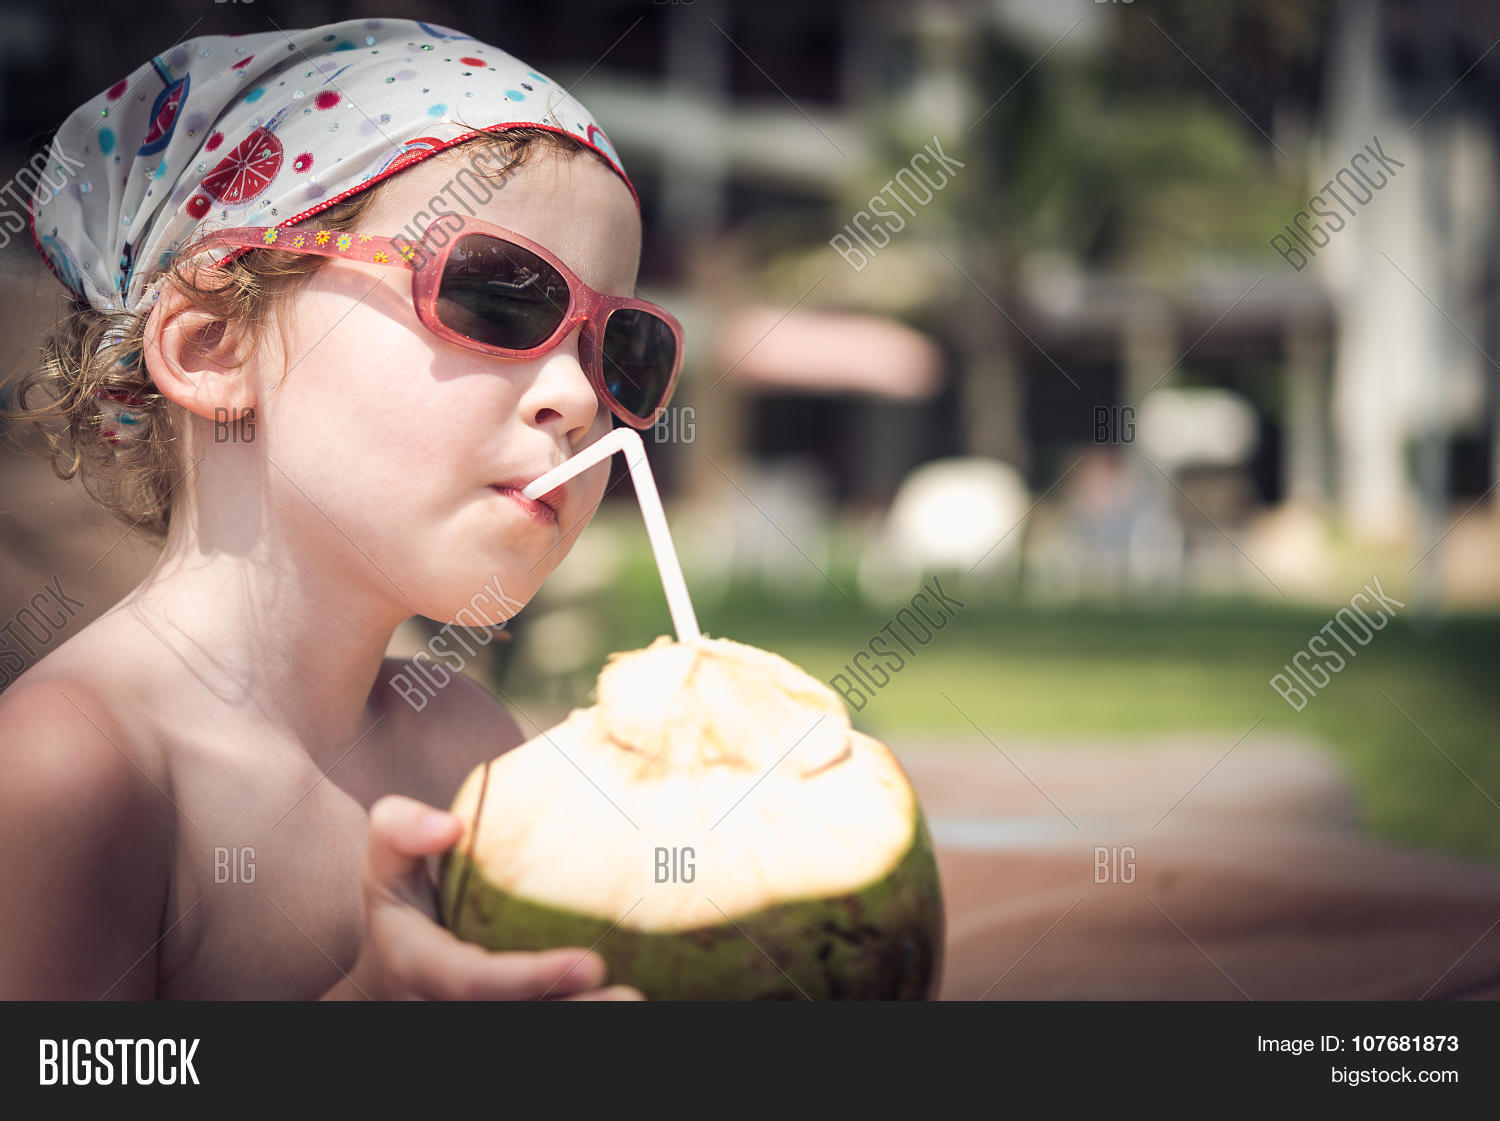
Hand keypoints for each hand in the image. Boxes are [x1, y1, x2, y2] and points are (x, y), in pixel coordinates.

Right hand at [329, 795, 642, 1000]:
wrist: (388, 984)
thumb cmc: (401, 910)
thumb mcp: (385, 868)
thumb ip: (401, 832)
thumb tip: (452, 825)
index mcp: (423, 971)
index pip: (476, 984)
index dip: (533, 979)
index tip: (594, 964)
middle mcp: (448, 1012)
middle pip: (518, 1023)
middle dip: (578, 1017)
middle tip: (633, 999)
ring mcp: (475, 1027)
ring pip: (533, 1031)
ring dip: (589, 1025)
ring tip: (639, 1003)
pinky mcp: (502, 1025)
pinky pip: (546, 1026)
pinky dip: (585, 1017)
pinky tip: (636, 1005)